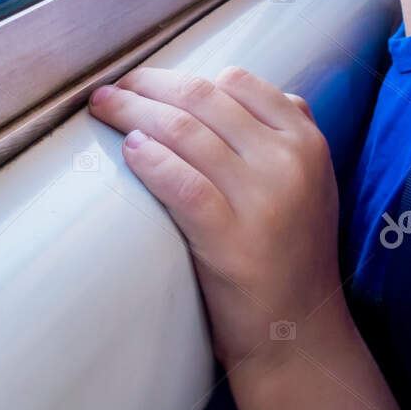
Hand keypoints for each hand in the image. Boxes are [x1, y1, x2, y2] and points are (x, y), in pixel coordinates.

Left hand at [87, 65, 347, 371]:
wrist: (298, 333)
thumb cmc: (290, 253)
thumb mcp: (308, 181)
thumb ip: (279, 131)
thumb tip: (220, 85)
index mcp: (306, 141)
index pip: (236, 82)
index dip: (181, 76)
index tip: (146, 83)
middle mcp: (289, 162)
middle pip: (202, 99)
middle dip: (146, 87)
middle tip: (109, 90)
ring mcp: (262, 199)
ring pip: (183, 131)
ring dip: (132, 113)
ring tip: (102, 110)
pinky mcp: (231, 238)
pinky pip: (181, 182)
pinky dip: (149, 159)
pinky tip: (129, 150)